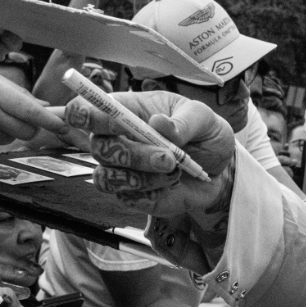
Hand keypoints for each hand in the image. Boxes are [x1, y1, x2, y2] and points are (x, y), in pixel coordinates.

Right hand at [68, 89, 235, 218]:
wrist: (221, 171)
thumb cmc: (206, 135)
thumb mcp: (204, 120)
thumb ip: (183, 121)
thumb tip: (159, 123)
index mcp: (128, 110)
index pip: (87, 109)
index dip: (84, 114)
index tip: (107, 122)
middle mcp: (117, 138)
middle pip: (98, 147)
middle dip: (132, 154)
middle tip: (168, 158)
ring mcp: (121, 168)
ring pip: (108, 177)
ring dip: (143, 177)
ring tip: (175, 171)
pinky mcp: (130, 193)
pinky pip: (127, 197)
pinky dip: (152, 192)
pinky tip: (173, 183)